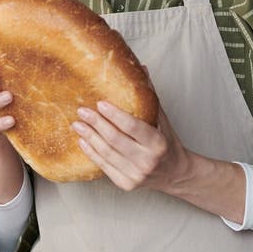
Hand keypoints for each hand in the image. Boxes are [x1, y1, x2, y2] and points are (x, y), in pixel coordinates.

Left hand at [71, 99, 188, 193]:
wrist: (175, 174)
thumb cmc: (167, 143)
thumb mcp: (163, 120)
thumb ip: (150, 96)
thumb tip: (142, 68)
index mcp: (157, 143)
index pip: (132, 127)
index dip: (115, 115)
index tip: (100, 104)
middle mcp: (147, 161)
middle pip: (115, 140)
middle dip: (96, 124)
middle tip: (82, 111)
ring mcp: (136, 175)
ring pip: (106, 153)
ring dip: (89, 137)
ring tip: (77, 124)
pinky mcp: (126, 184)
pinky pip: (104, 167)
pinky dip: (91, 153)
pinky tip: (83, 141)